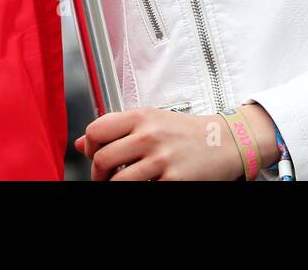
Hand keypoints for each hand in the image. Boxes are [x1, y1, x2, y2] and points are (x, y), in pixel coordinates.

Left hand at [74, 108, 244, 180]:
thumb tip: (82, 143)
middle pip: (102, 158)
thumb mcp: (152, 120)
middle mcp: (150, 135)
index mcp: (142, 117)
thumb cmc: (187, 132)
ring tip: (121, 184)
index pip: (96, 130)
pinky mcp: (173, 180)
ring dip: (113, 187)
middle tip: (105, 177)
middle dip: (98, 174)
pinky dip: (139, 190)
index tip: (95, 155)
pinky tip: (147, 184)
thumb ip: (117, 128)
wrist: (225, 141)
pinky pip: (142, 191)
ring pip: (117, 181)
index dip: (90, 148)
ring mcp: (161, 159)